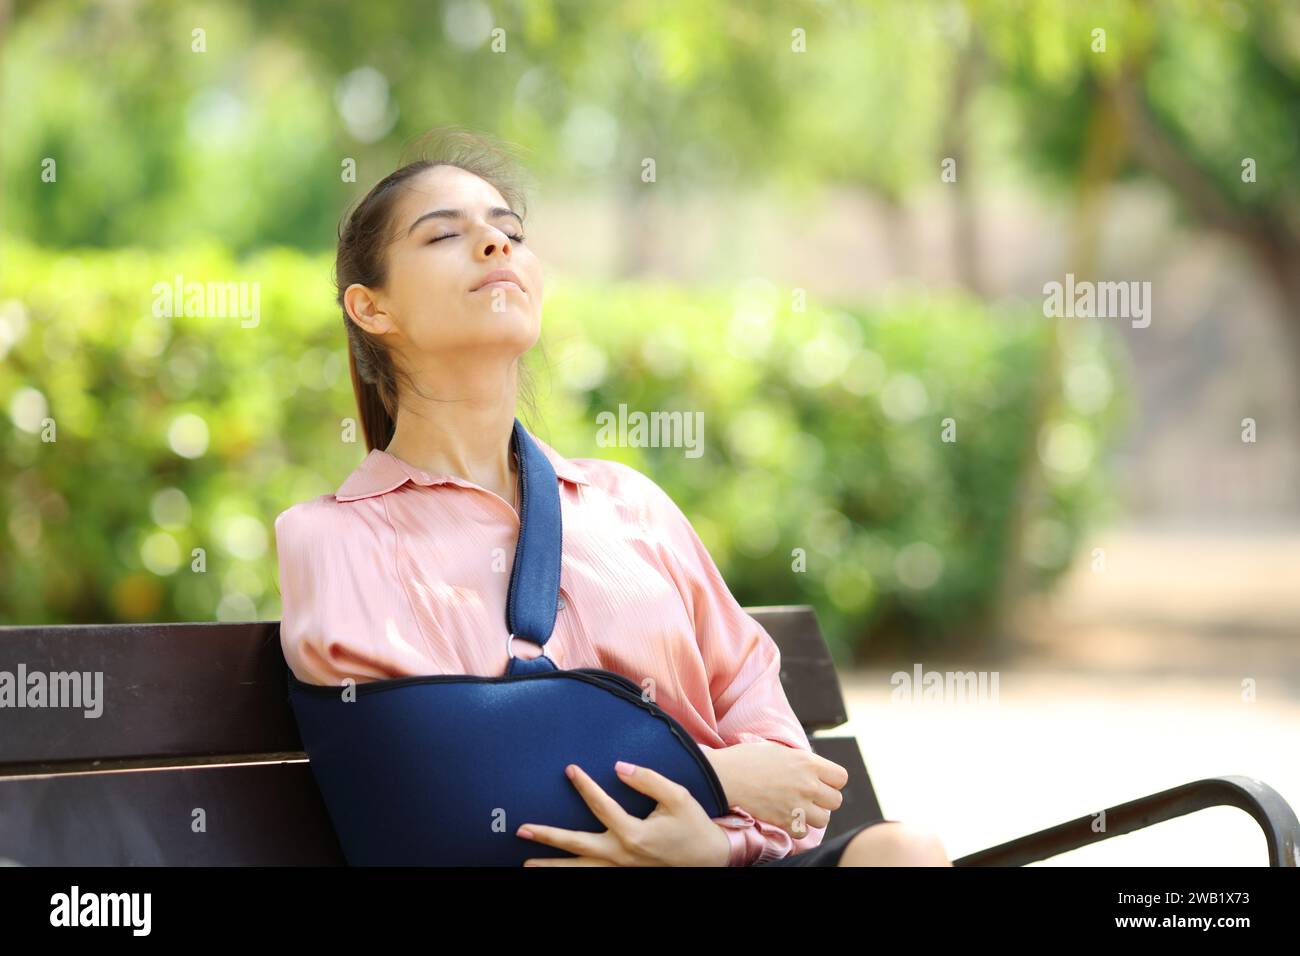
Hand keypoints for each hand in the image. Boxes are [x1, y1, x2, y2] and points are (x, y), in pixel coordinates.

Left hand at [517, 762, 731, 866]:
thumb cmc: (693, 825)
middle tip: (522, 830)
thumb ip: (648, 780)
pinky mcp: (624, 874)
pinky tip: (557, 870)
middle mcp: (622, 855)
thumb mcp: (677, 797)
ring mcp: (621, 869)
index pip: (601, 806)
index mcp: (634, 834)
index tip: (569, 769)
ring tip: (525, 863)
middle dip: (548, 837)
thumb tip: (618, 767)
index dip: (584, 785)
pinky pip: (592, 876)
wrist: (709, 860)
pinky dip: (573, 873)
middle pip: (577, 846)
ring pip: (580, 869)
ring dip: (552, 867)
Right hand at [706, 741, 847, 837]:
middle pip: (836, 801)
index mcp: (808, 762)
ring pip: (824, 819)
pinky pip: (804, 832)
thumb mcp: (780, 750)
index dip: (832, 781)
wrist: (727, 776)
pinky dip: (797, 828)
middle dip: (824, 800)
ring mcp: (798, 804)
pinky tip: (787, 817)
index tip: (821, 782)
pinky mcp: (786, 821)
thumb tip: (813, 770)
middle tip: (808, 797)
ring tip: (798, 808)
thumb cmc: (748, 759)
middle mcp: (808, 784)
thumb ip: (801, 761)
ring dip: (813, 816)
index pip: (841, 777)